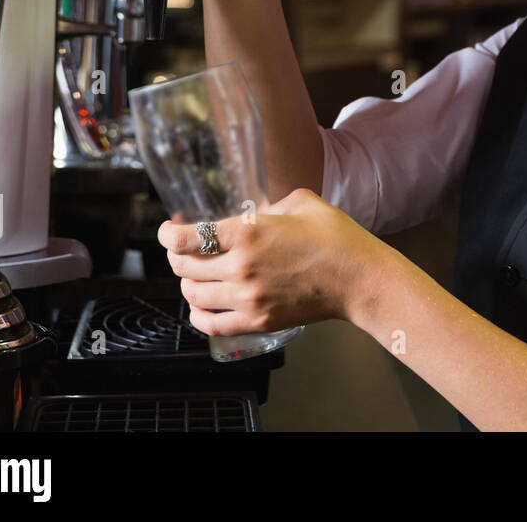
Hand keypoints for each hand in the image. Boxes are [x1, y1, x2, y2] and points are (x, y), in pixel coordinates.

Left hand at [157, 186, 381, 335]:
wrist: (358, 278)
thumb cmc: (336, 238)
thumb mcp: (301, 202)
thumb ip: (269, 205)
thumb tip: (255, 211)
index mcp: (248, 231)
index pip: (186, 238)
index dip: (168, 235)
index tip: (168, 231)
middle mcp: (241, 267)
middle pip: (184, 268)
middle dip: (178, 257)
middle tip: (184, 251)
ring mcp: (247, 298)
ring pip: (192, 295)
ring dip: (188, 284)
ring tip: (196, 276)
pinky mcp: (257, 322)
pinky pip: (209, 324)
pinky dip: (198, 315)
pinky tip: (201, 306)